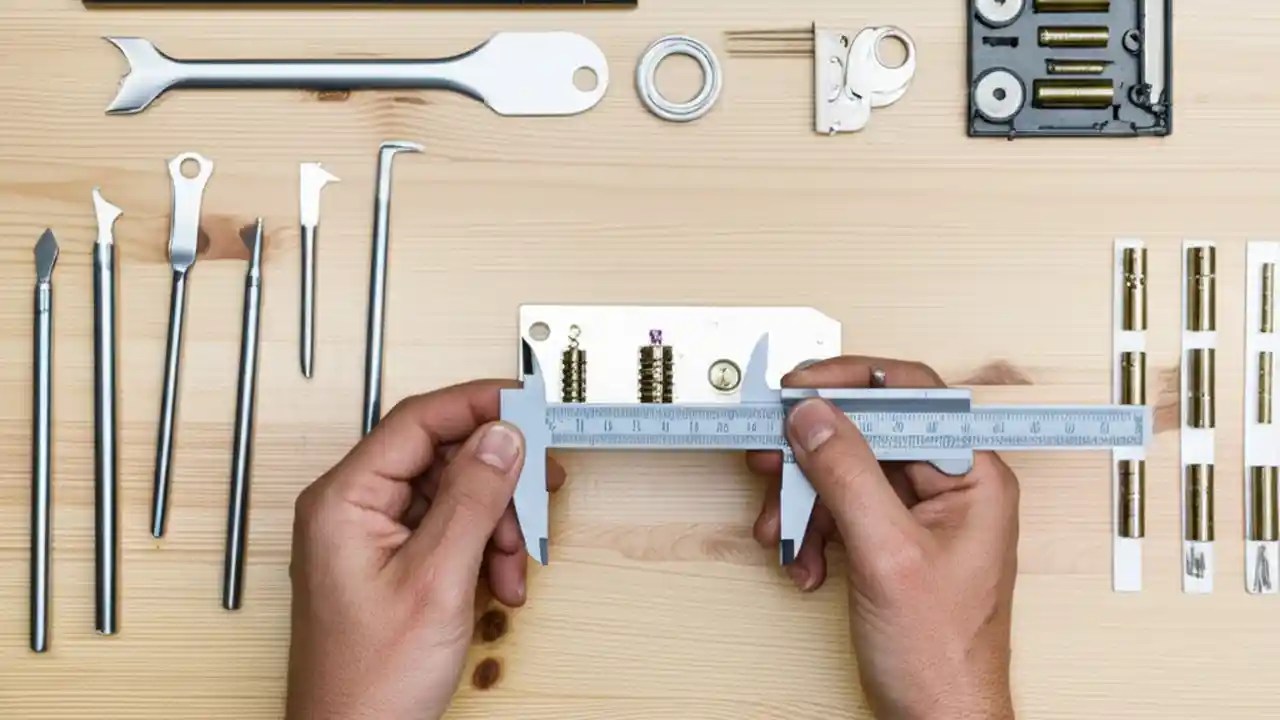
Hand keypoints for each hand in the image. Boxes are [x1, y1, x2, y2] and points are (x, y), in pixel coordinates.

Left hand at [285, 381, 563, 719]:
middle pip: (443, 457)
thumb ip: (472, 499)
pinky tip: (501, 585)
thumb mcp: (437, 580)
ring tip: (514, 567)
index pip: (418, 420)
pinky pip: (450, 532)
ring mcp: (373, 536)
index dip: (478, 404)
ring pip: (455, 496)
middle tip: (543, 488)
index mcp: (345, 499)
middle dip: (499, 480)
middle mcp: (354, 508)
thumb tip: (502, 435)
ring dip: (497, 526)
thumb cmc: (369, 680)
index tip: (528, 403)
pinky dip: (485, 551)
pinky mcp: (394, 562)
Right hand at [749, 359, 1017, 719]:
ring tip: (783, 531)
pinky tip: (805, 562)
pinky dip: (811, 531)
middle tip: (769, 455)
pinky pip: (838, 509)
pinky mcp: (889, 539)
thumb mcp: (888, 555)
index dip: (851, 382)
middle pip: (868, 432)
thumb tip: (815, 415)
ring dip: (803, 500)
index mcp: (972, 477)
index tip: (799, 388)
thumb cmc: (943, 656)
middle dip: (812, 452)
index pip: (912, 395)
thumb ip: (848, 475)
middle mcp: (947, 487)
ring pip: (844, 472)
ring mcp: (917, 514)